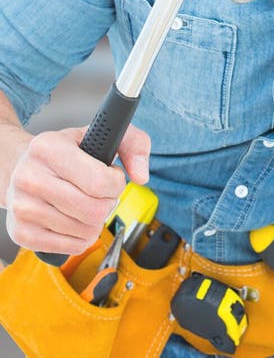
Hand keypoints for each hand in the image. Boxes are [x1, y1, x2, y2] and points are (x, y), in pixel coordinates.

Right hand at [5, 123, 150, 255]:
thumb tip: (142, 175)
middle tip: (101, 193)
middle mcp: (30, 177)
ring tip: (86, 203)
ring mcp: (23, 208)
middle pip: (93, 210)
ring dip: (95, 221)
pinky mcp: (22, 233)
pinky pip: (71, 247)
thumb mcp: (99, 134)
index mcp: (48, 147)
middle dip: (108, 203)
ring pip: (84, 231)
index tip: (112, 176)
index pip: (99, 182)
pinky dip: (82, 237)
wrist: (22, 167)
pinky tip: (75, 219)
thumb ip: (134, 144)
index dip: (116, 183)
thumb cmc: (66, 151)